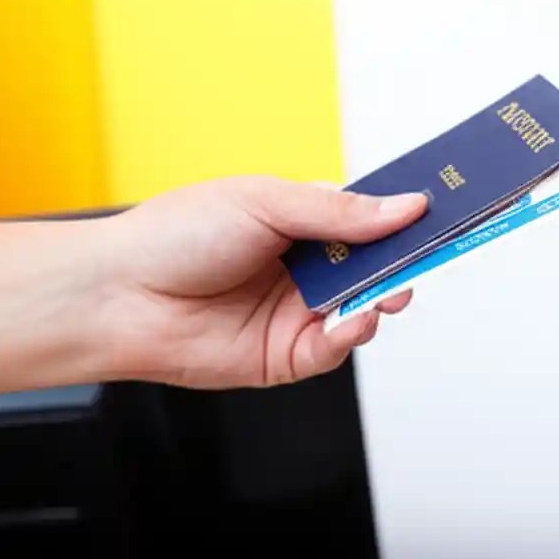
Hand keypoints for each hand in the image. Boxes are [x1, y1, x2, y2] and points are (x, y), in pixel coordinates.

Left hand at [92, 176, 426, 388]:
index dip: (404, 216)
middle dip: (406, 260)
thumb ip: (340, 212)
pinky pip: (336, 348)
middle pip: (375, 266)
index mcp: (300, 223)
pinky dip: (353, 334)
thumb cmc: (175, 234)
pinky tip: (356, 318)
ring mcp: (296, 314)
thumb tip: (406, 207)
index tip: (441, 210)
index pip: (368, 219)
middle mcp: (303, 269)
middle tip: (432, 252)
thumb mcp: (267, 202)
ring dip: (385, 297)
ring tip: (391, 289)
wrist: (118, 294)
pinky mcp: (285, 357)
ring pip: (364, 307)